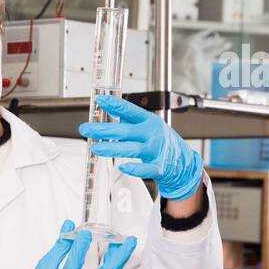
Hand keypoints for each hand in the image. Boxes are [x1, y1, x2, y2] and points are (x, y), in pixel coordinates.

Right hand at [7, 221, 136, 268]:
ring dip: (118, 262)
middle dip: (120, 256)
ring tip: (120, 245)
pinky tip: (113, 260)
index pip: (74, 265)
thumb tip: (69, 226)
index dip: (79, 246)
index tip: (84, 232)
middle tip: (129, 240)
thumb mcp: (43, 268)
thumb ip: (59, 247)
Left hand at [79, 95, 203, 200]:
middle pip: (125, 131)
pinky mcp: (159, 167)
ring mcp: (155, 150)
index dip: (115, 104)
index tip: (100, 100)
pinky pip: (146, 168)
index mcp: (148, 121)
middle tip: (86, 129)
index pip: (130, 110)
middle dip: (104, 130)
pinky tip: (124, 167)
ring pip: (132, 149)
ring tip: (96, 147)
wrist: (183, 161)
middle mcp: (152, 134)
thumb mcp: (147, 125)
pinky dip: (135, 168)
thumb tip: (107, 108)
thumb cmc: (161, 141)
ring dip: (112, 148)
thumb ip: (128, 118)